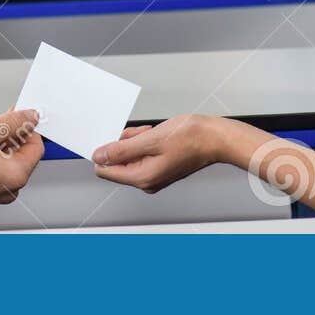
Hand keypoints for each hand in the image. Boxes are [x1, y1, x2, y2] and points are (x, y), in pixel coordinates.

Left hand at [91, 115, 223, 193]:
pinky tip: (158, 135)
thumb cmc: (190, 138)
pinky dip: (145, 141)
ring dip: (136, 139)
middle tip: (143, 133)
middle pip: (118, 161)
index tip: (115, 137)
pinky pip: (142, 153)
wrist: (215, 138)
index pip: (105, 170)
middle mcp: (146, 181)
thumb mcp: (150, 139)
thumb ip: (122, 149)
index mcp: (142, 177)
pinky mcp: (160, 167)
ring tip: (154, 133)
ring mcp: (154, 175)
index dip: (106, 151)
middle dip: (125, 142)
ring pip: (130, 154)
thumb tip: (99, 157)